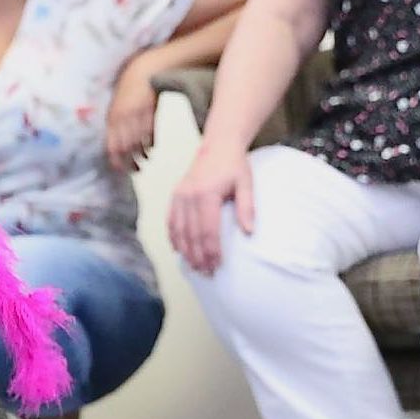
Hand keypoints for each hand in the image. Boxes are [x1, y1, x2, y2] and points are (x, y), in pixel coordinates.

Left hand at [106, 53, 159, 171]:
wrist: (143, 72)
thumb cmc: (128, 94)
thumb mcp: (117, 109)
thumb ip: (116, 128)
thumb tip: (116, 150)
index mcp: (112, 118)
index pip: (112, 146)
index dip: (116, 160)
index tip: (119, 170)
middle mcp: (123, 118)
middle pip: (126, 148)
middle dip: (130, 162)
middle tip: (135, 170)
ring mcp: (137, 115)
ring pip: (139, 142)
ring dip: (141, 155)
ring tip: (143, 161)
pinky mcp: (150, 112)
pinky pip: (150, 133)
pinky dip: (150, 144)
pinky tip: (150, 150)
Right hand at [169, 143, 253, 274]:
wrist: (218, 145)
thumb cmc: (234, 165)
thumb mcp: (246, 183)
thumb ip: (247, 208)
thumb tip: (249, 232)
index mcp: (206, 194)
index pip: (208, 231)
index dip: (212, 251)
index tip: (217, 265)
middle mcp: (189, 196)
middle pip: (192, 235)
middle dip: (199, 256)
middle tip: (207, 273)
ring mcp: (179, 196)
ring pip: (179, 231)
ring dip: (186, 252)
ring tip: (194, 267)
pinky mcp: (175, 196)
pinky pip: (170, 221)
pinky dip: (174, 238)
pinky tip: (179, 251)